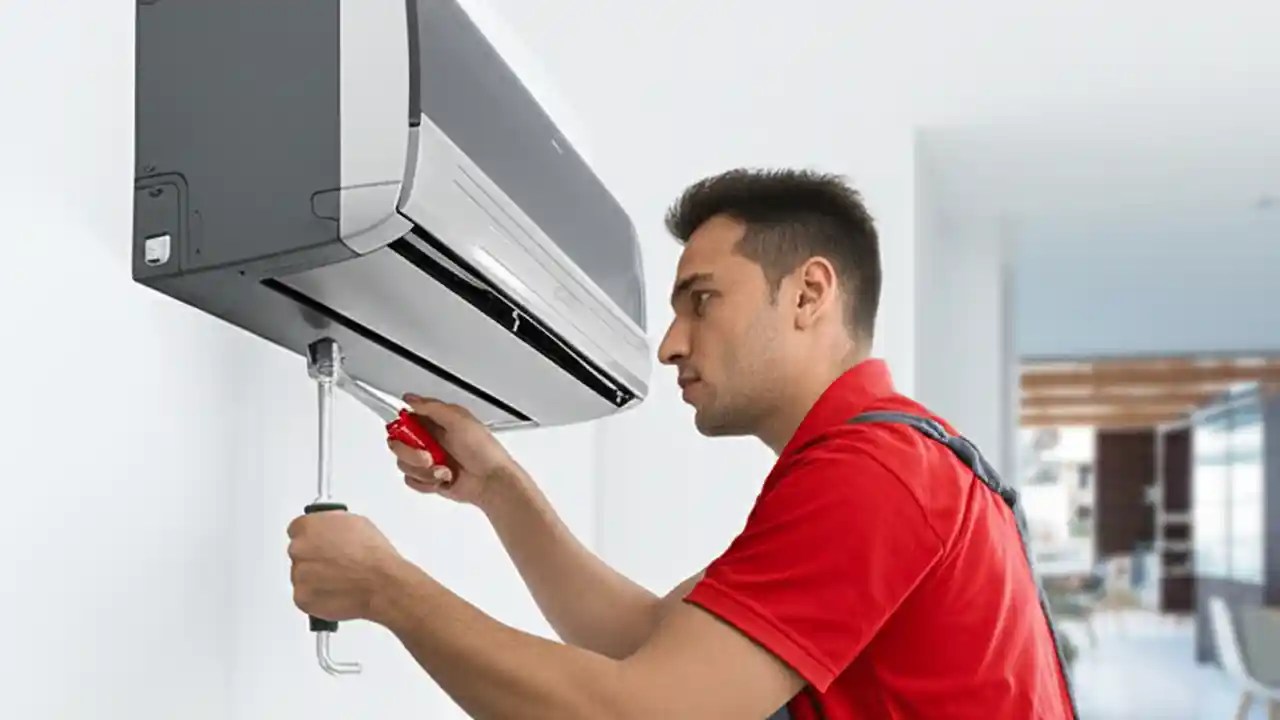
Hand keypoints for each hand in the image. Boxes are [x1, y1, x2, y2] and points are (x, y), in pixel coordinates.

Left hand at [287, 511, 404, 622]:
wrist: (381, 583)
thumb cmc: (373, 555)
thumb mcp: (356, 523)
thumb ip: (333, 525)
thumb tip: (331, 530)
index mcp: (309, 527)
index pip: (297, 529)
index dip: (313, 537)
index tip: (320, 543)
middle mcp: (299, 549)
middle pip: (299, 552)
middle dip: (313, 557)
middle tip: (334, 563)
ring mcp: (298, 575)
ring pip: (302, 576)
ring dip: (315, 578)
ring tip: (340, 579)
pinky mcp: (302, 598)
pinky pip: (305, 596)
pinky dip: (317, 596)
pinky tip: (336, 591)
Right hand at [389, 394, 517, 508]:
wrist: (491, 481)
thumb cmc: (483, 451)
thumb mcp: (459, 421)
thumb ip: (432, 408)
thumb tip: (410, 398)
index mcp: (437, 421)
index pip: (406, 419)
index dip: (401, 426)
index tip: (409, 433)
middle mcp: (430, 440)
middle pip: (398, 443)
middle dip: (410, 452)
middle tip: (428, 456)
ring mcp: (429, 460)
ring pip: (404, 463)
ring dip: (422, 470)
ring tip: (442, 469)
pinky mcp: (429, 478)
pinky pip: (411, 480)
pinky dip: (426, 482)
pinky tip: (442, 478)